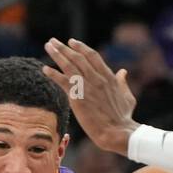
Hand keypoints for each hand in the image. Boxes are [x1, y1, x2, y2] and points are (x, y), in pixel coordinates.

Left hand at [42, 37, 139, 154]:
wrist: (117, 131)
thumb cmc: (123, 118)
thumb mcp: (127, 96)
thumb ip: (123, 82)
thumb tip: (122, 71)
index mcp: (108, 77)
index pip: (92, 56)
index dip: (81, 47)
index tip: (72, 42)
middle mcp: (96, 78)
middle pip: (77, 57)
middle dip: (64, 48)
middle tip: (53, 41)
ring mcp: (86, 86)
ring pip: (69, 65)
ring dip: (57, 54)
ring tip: (48, 46)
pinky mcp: (77, 97)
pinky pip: (62, 81)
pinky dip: (53, 74)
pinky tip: (45, 69)